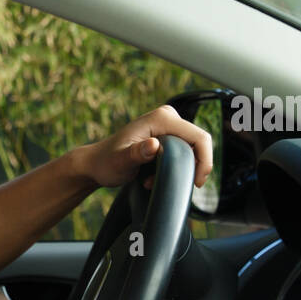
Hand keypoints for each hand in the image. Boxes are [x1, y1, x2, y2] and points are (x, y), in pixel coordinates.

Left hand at [77, 105, 213, 190]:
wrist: (96, 164)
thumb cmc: (106, 163)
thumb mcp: (120, 162)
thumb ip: (136, 154)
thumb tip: (153, 145)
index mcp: (162, 118)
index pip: (199, 137)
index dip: (204, 161)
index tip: (195, 183)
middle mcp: (168, 116)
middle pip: (199, 143)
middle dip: (189, 167)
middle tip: (164, 183)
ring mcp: (169, 124)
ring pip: (192, 149)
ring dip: (180, 169)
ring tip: (152, 181)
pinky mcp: (168, 134)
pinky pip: (184, 151)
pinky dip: (174, 167)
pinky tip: (152, 177)